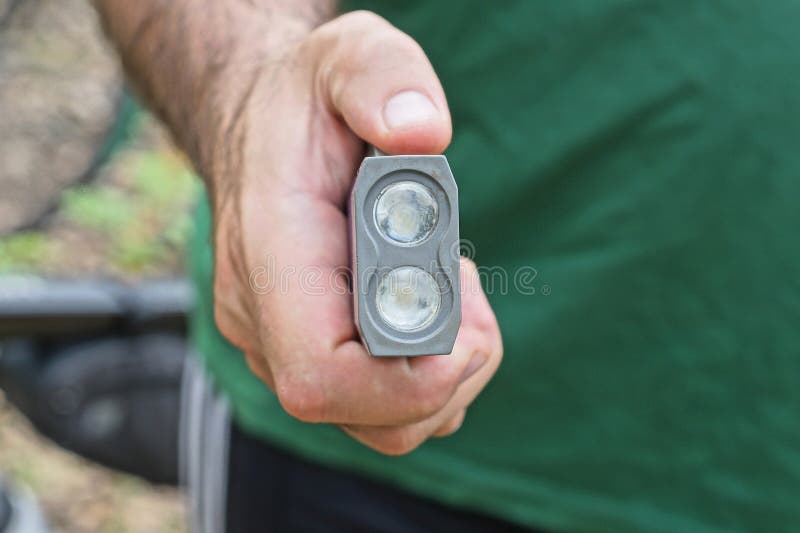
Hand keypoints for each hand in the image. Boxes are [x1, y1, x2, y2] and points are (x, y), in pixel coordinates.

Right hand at [210, 11, 501, 454]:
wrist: (259, 128)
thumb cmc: (306, 100)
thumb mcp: (346, 56)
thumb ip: (382, 79)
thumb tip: (422, 133)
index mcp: (272, 253)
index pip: (320, 374)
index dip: (404, 382)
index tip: (466, 330)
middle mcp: (265, 318)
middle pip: (364, 414)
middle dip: (448, 373)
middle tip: (469, 288)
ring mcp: (281, 342)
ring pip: (380, 423)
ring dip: (446, 376)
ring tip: (453, 289)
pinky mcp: (306, 351)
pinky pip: (377, 406)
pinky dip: (427, 377)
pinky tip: (432, 306)